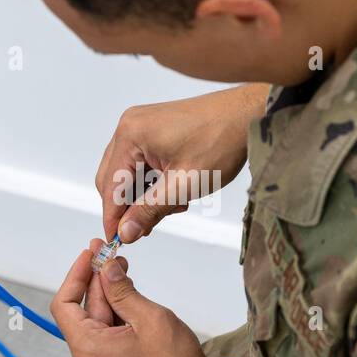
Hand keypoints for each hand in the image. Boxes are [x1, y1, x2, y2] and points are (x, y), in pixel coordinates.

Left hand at [50, 242, 274, 356]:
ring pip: (96, 325)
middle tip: (111, 254)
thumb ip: (123, 291)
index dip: (75, 274)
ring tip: (125, 273)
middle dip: (96, 282)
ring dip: (109, 299)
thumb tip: (106, 268)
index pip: (64, 304)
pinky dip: (116, 318)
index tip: (90, 254)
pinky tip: (130, 300)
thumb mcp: (150, 319)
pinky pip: (106, 339)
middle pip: (82, 312)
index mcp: (87, 349)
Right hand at [96, 84, 267, 245]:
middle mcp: (130, 126)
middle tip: (147, 227)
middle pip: (114, 179)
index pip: (111, 186)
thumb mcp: (183, 184)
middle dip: (130, 206)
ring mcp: (141, 125)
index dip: (113, 218)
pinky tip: (173, 192)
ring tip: (173, 205)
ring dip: (143, 195)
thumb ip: (149, 210)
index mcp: (131, 135)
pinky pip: (141, 162)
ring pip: (128, 173)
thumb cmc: (221, 140)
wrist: (246, 115)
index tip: (117, 241)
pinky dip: (152, 182)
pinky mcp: (153, 129)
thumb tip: (126, 231)